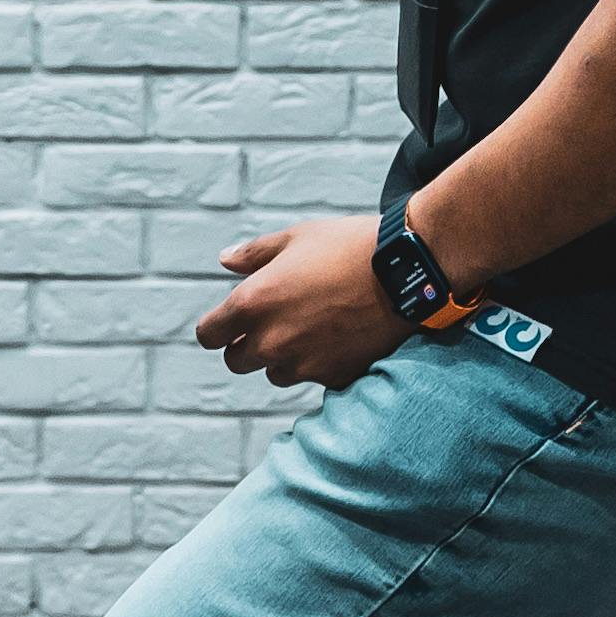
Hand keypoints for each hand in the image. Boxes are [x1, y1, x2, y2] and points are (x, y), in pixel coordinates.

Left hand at [193, 215, 410, 390]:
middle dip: (246, 345)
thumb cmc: (347, 246)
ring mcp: (300, 365)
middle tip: (273, 322)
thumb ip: (254, 254)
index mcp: (251, 305)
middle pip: (236, 361)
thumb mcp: (296, 238)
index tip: (228, 323)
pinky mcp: (330, 378)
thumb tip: (224, 260)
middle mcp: (269, 342)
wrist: (405, 270)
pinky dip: (318, 363)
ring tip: (312, 326)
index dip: (217, 328)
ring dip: (282, 357)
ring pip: (273, 372)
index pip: (209, 335)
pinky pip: (312, 377)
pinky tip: (339, 336)